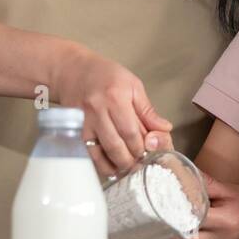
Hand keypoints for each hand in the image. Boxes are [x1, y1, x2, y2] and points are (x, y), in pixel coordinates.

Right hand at [50, 45, 171, 175]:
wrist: (73, 70)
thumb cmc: (105, 75)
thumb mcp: (132, 85)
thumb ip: (148, 111)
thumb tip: (165, 129)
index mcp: (115, 97)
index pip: (131, 132)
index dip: (141, 148)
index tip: (149, 154)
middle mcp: (97, 110)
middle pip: (116, 145)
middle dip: (130, 160)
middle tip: (139, 164)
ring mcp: (84, 121)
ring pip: (100, 152)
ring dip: (116, 165)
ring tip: (127, 168)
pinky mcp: (75, 129)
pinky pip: (87, 152)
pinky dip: (100, 164)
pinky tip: (111, 168)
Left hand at [161, 178, 238, 238]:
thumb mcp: (228, 189)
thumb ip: (205, 183)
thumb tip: (182, 172)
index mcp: (225, 221)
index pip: (191, 221)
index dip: (173, 216)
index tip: (159, 209)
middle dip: (165, 233)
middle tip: (153, 220)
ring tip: (160, 226)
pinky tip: (175, 234)